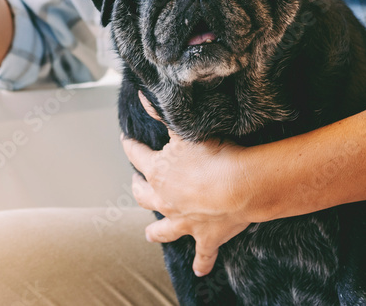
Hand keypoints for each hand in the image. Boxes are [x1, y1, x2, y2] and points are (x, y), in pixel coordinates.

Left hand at [122, 92, 251, 276]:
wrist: (239, 186)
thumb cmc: (213, 154)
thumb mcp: (184, 129)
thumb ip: (162, 113)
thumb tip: (142, 95)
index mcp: (158, 172)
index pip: (137, 155)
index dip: (131, 146)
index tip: (126, 140)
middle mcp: (165, 200)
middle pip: (143, 196)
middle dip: (138, 188)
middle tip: (135, 183)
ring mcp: (184, 222)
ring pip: (163, 231)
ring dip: (156, 232)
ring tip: (149, 233)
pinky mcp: (205, 237)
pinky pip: (202, 255)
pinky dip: (201, 263)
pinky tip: (200, 271)